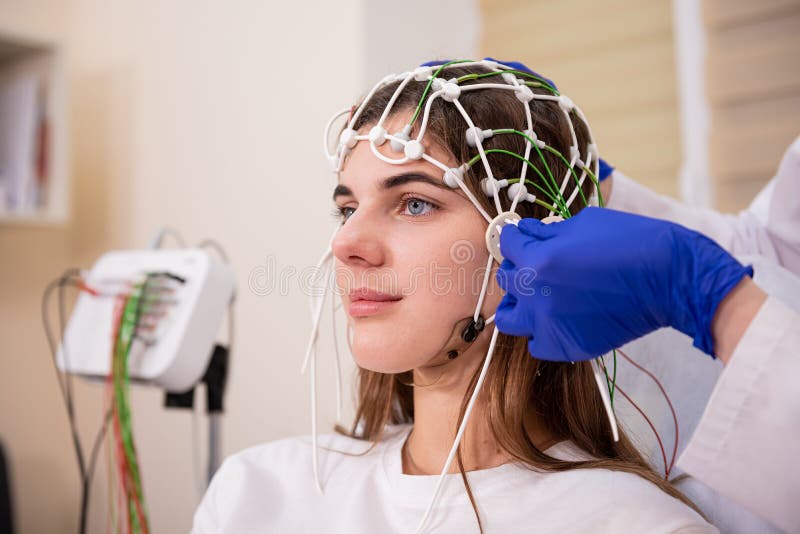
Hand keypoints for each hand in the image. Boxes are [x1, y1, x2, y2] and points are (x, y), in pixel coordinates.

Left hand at [494, 207, 752, 361]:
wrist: (669, 278)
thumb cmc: (631, 242)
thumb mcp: (583, 223)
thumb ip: (547, 231)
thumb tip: (528, 233)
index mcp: (538, 261)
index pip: (507, 245)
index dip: (514, 237)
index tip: (521, 237)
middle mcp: (537, 295)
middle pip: (506, 280)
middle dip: (518, 266)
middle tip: (535, 262)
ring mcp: (550, 324)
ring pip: (510, 318)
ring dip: (518, 304)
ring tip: (536, 296)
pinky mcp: (567, 346)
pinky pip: (536, 343)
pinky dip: (540, 332)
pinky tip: (554, 318)